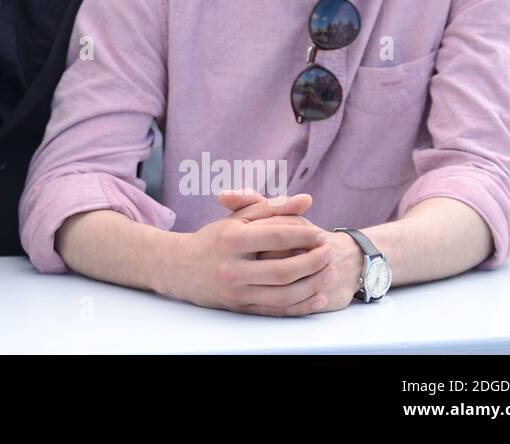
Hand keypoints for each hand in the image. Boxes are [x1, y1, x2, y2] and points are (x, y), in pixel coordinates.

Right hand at [160, 189, 337, 315]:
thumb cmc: (213, 239)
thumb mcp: (237, 218)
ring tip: (330, 272)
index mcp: (231, 239)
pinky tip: (318, 298)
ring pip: (283, 294)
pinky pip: (276, 310)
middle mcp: (232, 267)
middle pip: (283, 270)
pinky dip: (301, 306)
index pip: (276, 237)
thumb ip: (273, 207)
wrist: (178, 267)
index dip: (304, 235)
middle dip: (313, 262)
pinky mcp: (239, 307)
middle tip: (331, 253)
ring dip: (313, 284)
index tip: (321, 234)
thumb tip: (307, 200)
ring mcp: (236, 291)